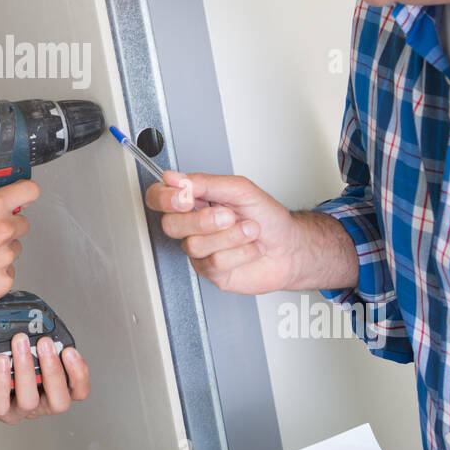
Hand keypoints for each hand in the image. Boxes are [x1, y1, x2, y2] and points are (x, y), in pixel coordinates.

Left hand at [0, 333, 89, 424]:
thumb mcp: (17, 344)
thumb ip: (35, 336)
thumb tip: (42, 315)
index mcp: (49, 387)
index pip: (76, 391)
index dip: (79, 375)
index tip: (70, 351)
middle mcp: (36, 402)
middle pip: (60, 402)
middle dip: (54, 371)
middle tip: (44, 344)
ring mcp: (15, 410)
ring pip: (29, 401)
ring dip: (26, 370)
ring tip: (19, 344)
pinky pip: (0, 404)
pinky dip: (2, 382)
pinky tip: (0, 361)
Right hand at [144, 170, 300, 294]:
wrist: (290, 247)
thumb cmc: (267, 217)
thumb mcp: (240, 190)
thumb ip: (206, 182)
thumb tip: (174, 177)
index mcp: (195, 201)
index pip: (159, 197)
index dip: (165, 198)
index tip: (186, 197)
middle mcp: (192, 226)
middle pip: (170, 225)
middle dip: (203, 220)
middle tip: (229, 216)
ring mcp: (200, 250)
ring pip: (194, 245)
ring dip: (231, 236)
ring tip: (250, 230)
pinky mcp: (211, 271)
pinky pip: (214, 262)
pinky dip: (240, 252)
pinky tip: (250, 248)